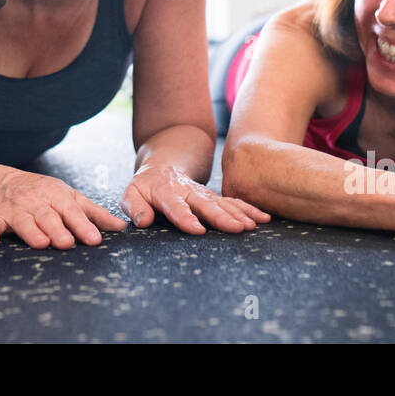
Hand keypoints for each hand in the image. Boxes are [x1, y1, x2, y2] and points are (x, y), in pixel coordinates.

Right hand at [0, 168, 126, 248]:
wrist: (5, 181)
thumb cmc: (45, 193)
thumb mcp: (71, 197)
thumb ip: (95, 213)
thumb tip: (122, 227)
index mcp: (57, 196)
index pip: (72, 211)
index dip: (83, 225)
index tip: (94, 239)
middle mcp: (37, 201)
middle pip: (48, 216)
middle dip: (57, 229)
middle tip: (67, 243)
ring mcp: (16, 208)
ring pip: (24, 221)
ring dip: (31, 232)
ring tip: (40, 243)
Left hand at [122, 164, 270, 234]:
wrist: (165, 166)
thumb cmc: (145, 187)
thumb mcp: (131, 194)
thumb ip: (134, 207)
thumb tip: (142, 222)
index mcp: (166, 193)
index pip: (176, 206)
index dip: (186, 217)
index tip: (197, 229)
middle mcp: (189, 192)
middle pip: (206, 205)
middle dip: (221, 216)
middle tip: (236, 228)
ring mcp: (204, 194)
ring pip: (223, 203)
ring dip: (239, 214)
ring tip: (252, 225)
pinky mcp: (216, 197)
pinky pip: (234, 202)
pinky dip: (248, 209)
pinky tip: (263, 218)